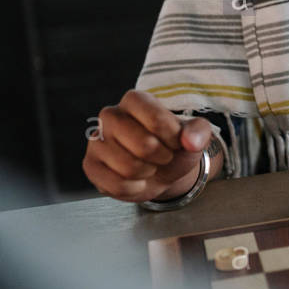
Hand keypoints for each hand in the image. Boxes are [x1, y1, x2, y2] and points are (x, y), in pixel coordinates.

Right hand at [82, 90, 213, 202]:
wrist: (159, 170)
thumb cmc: (173, 147)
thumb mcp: (193, 135)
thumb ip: (199, 132)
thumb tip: (190, 141)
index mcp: (134, 100)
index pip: (157, 119)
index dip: (174, 137)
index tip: (176, 141)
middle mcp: (110, 115)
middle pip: (144, 145)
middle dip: (162, 157)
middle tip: (162, 155)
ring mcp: (96, 141)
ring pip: (129, 168)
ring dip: (148, 173)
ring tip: (148, 166)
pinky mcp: (90, 165)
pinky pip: (117, 185)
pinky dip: (134, 188)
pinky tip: (135, 179)